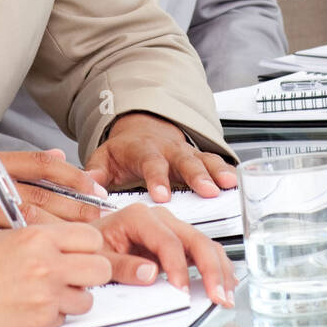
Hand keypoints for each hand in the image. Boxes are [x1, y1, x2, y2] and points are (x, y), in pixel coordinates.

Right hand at [0, 222, 111, 326]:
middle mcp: (45, 264)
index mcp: (36, 236)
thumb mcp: (7, 234)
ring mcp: (44, 295)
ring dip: (75, 294)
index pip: (90, 235)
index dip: (90, 243)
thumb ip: (42, 233)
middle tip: (80, 269)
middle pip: (100, 267)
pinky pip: (65, 318)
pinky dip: (55, 313)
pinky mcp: (39, 322)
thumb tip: (69, 235)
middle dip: (93, 269)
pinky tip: (36, 303)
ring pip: (87, 298)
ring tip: (54, 288)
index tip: (86, 247)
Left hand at [83, 113, 237, 201]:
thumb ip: (96, 171)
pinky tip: (237, 183)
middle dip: (197, 176)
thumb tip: (88, 183)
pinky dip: (227, 171)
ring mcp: (186, 153)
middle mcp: (168, 150)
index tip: (162, 196)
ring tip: (229, 185)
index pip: (150, 163)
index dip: (157, 179)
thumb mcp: (105, 157)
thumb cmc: (125, 151)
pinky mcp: (199, 158)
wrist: (142, 130)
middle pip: (184, 161)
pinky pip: (216, 162)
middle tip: (208, 191)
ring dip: (217, 173)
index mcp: (144, 150)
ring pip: (204, 160)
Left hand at [91, 202, 235, 308]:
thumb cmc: (93, 246)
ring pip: (204, 243)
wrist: (89, 242)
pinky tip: (225, 284)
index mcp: (138, 216)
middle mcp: (159, 218)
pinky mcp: (178, 242)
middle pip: (193, 238)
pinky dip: (217, 267)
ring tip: (225, 295)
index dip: (178, 267)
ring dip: (219, 269)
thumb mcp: (98, 257)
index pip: (167, 241)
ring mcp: (171, 228)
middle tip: (217, 296)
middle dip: (210, 268)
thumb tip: (150, 273)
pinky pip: (203, 250)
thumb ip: (122, 265)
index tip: (182, 291)